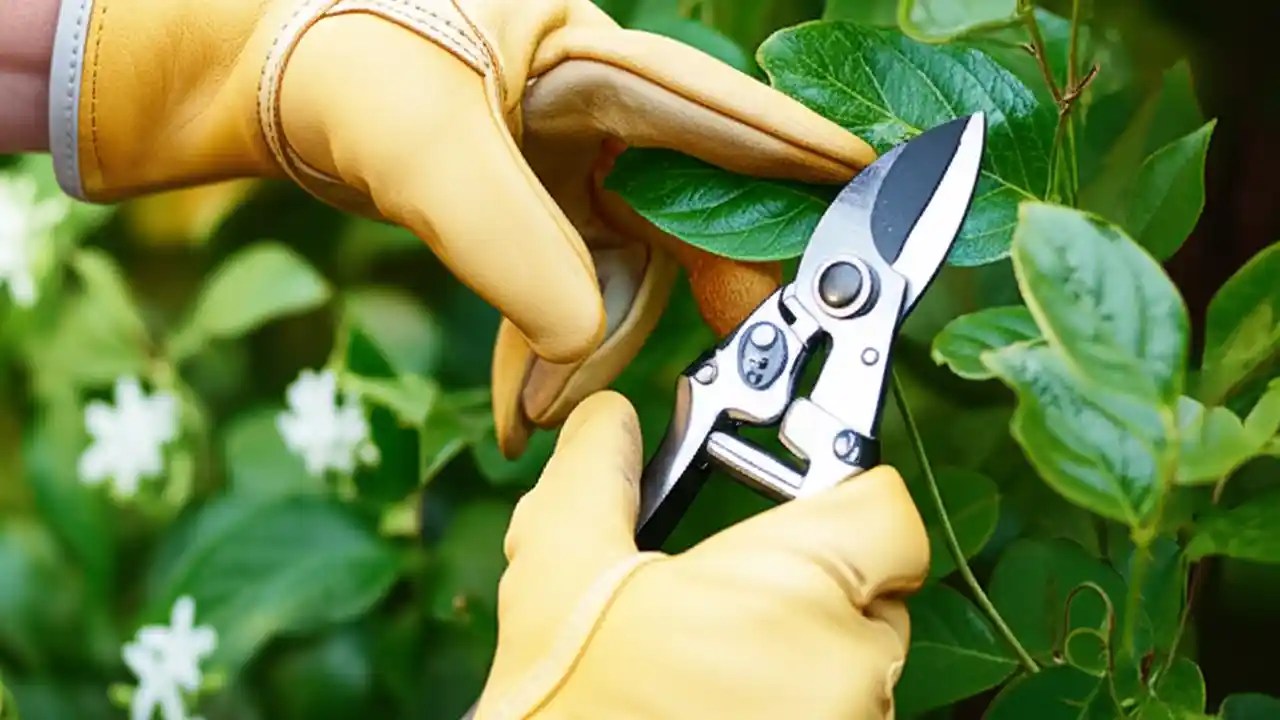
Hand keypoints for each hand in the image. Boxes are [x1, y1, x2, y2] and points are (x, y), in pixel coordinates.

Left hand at [46, 0, 874, 454]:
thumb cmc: (321, 49)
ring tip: (534, 411)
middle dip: (699, 301)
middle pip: (690, 211)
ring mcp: (557, 160)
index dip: (805, 157)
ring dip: (588, 350)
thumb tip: (587, 334)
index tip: (882, 193)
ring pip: (624, 269)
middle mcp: (590, 106)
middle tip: (727, 384)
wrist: (231, 69)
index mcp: (587, 54)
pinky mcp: (520, 205)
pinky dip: (548, 349)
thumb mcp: (412, 136)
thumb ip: (507, 233)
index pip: (722, 111)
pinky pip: (565, 287)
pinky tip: (521, 404)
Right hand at [473, 391, 929, 719]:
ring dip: (804, 651)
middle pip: (877, 588)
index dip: (839, 488)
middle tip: (726, 593)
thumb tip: (612, 419)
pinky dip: (800, 703)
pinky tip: (723, 707)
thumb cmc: (567, 707)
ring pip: (860, 662)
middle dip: (814, 580)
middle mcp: (853, 672)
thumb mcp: (556, 569)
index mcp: (798, 590)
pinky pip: (844, 715)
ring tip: (711, 664)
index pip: (888, 510)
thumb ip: (597, 471)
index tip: (793, 495)